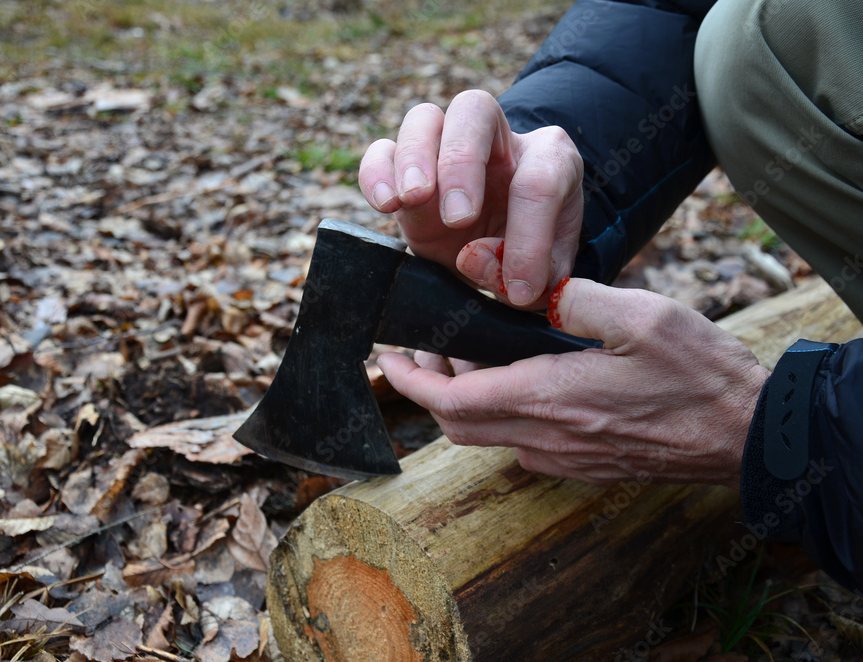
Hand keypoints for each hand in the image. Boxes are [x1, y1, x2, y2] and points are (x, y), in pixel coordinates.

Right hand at [359, 90, 584, 308]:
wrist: (503, 258)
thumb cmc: (534, 259)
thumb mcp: (549, 275)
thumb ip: (532, 272)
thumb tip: (472, 256)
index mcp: (549, 159)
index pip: (540, 181)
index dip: (529, 237)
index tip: (518, 287)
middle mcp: (496, 140)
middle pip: (475, 111)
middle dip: (462, 162)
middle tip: (457, 218)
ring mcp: (444, 150)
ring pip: (423, 118)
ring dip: (413, 158)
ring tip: (411, 200)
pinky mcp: (405, 173)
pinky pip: (381, 151)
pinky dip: (376, 173)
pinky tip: (385, 203)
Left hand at [375, 279, 770, 489]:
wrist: (750, 436)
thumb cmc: (701, 376)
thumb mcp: (641, 316)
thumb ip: (572, 296)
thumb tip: (521, 281)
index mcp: (549, 398)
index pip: (451, 399)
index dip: (410, 379)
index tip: (387, 358)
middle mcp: (546, 438)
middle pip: (458, 422)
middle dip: (430, 387)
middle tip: (426, 347)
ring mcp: (564, 458)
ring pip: (486, 435)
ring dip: (465, 399)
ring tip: (470, 352)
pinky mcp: (583, 464)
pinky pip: (519, 443)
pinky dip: (499, 413)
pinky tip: (519, 377)